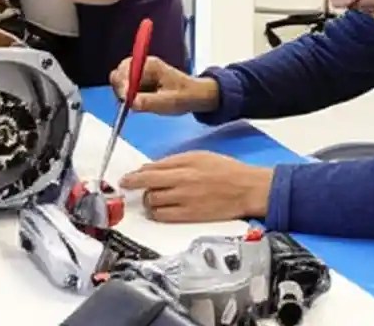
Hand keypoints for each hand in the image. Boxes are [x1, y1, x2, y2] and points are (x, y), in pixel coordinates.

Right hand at [109, 56, 218, 114]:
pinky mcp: (140, 82)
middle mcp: (143, 66)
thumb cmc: (185, 96)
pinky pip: (126, 88)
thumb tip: (131, 102)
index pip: (127, 69)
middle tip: (128, 103)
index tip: (125, 98)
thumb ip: (150, 102)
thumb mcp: (169, 102)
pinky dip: (128, 97)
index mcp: (151, 65)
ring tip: (137, 104)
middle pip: (119, 73)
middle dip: (120, 88)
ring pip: (120, 81)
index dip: (123, 84)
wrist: (195, 95)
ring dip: (124, 94)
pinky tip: (139, 103)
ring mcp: (141, 73)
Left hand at [119, 151, 272, 222]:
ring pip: (153, 202)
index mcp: (185, 164)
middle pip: (148, 185)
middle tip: (131, 187)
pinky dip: (156, 213)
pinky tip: (159, 209)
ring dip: (147, 200)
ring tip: (152, 198)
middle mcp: (182, 181)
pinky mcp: (189, 216)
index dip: (135, 174)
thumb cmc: (226, 170)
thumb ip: (174, 161)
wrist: (247, 189)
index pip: (151, 169)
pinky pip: (163, 216)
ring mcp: (185, 200)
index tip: (127, 178)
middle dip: (136, 186)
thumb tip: (150, 168)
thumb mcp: (200, 156)